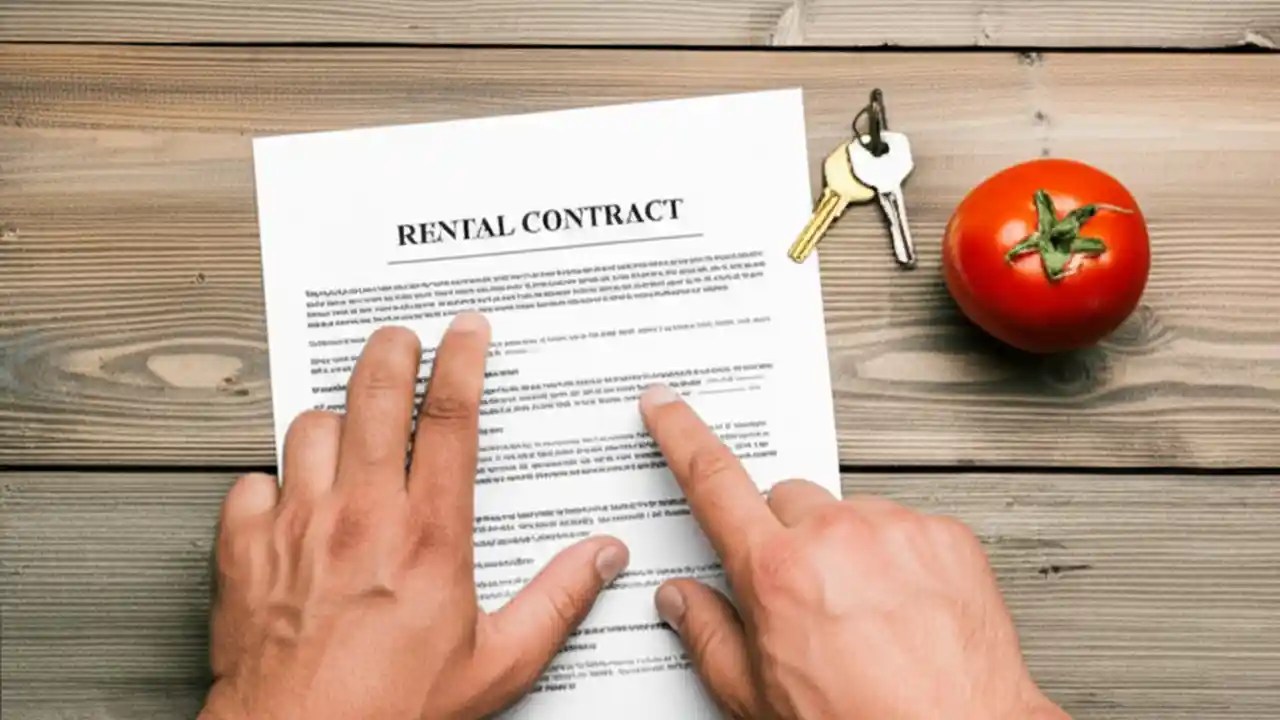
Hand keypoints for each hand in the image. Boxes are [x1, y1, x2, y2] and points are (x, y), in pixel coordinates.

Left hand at [201, 316, 628, 719]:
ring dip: (332, 422)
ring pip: (310, 428)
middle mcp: (362, 514)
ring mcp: (298, 524)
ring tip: (348, 433)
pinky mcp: (245, 547)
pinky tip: (288, 501)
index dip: (462, 360)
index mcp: (430, 535)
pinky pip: (252, 481)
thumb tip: (603, 558)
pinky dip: (270, 482)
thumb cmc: (390, 710)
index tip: (468, 331)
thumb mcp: (497, 663)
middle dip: (390, 351)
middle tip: (401, 338)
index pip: (450, 418)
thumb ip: (557, 601)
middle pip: (374, 394)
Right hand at [639, 385, 1068, 719]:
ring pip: (848, 513)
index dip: (681, 435)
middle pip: (786, 498)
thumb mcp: (755, 698)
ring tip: (864, 612)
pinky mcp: (946, 536)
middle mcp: (835, 537)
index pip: (713, 482)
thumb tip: (679, 599)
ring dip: (844, 546)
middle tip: (801, 592)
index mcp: (775, 571)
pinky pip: (904, 526)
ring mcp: (896, 530)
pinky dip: (897, 558)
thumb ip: (707, 635)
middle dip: (783, 534)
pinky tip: (903, 608)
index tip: (666, 405)